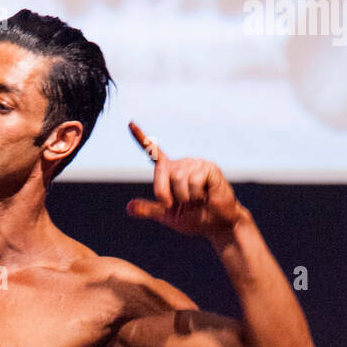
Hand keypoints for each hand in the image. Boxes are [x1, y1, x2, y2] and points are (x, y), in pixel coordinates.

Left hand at [126, 121, 240, 237]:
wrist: (217, 223)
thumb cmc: (194, 218)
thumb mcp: (167, 215)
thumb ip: (149, 209)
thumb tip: (128, 207)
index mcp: (169, 172)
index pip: (153, 153)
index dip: (141, 138)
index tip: (130, 124)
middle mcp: (181, 164)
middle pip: (162, 174)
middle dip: (167, 195)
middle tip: (181, 204)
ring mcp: (195, 164)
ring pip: (178, 179)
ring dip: (186, 197)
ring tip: (197, 200)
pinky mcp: (208, 167)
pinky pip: (194, 181)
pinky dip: (197, 195)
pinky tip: (206, 196)